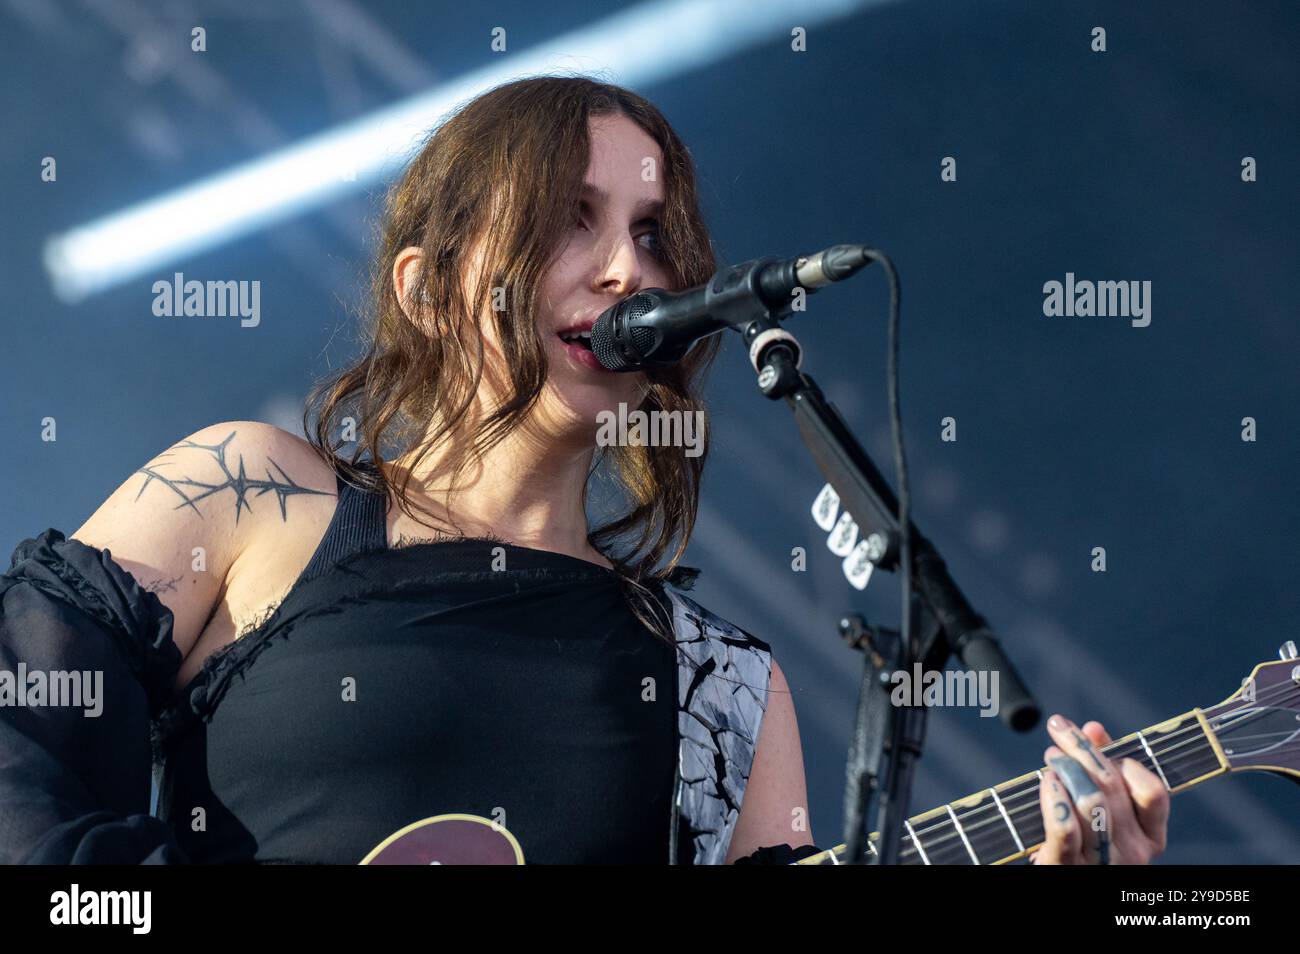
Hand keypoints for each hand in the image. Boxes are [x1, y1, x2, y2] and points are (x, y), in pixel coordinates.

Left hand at [1031, 715, 1169, 864]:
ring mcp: (1101, 862)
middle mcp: (1133, 852)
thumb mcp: (1104, 812)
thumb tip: (1094, 729)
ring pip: (1091, 802)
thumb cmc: (1084, 844)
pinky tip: (1048, 782)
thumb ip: (1104, 770)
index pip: (1152, 792)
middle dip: (1082, 748)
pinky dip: (1055, 798)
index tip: (1097, 739)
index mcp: (1150, 838)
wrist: (1064, 879)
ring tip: (1052, 756)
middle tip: (1059, 728)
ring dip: (1067, 768)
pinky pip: (1065, 829)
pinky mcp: (1066, 868)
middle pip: (1112, 787)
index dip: (1125, 760)